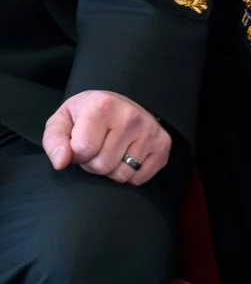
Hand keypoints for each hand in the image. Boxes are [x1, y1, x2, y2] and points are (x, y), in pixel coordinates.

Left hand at [41, 91, 170, 183]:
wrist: (118, 105)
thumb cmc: (87, 115)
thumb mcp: (62, 121)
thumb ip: (54, 141)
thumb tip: (61, 162)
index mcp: (102, 106)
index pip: (82, 150)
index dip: (76, 154)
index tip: (80, 144)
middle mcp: (130, 117)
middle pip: (102, 166)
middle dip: (94, 164)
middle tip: (97, 149)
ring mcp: (150, 131)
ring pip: (122, 175)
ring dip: (112, 170)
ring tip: (111, 152)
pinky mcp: (163, 144)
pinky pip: (140, 178)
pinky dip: (131, 174)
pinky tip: (127, 157)